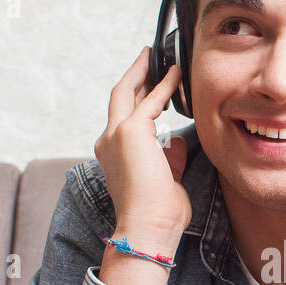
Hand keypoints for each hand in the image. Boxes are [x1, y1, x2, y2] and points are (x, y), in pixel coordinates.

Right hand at [94, 46, 190, 253]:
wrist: (149, 227)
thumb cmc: (158, 213)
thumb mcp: (165, 179)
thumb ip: (168, 158)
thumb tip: (175, 142)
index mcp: (114, 154)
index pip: (125, 116)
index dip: (137, 96)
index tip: (149, 83)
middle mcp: (108, 141)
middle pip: (120, 97)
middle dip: (135, 74)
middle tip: (148, 57)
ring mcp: (116, 135)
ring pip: (128, 92)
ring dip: (146, 73)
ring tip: (160, 58)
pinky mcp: (131, 132)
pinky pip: (151, 101)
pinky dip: (164, 86)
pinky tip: (176, 75)